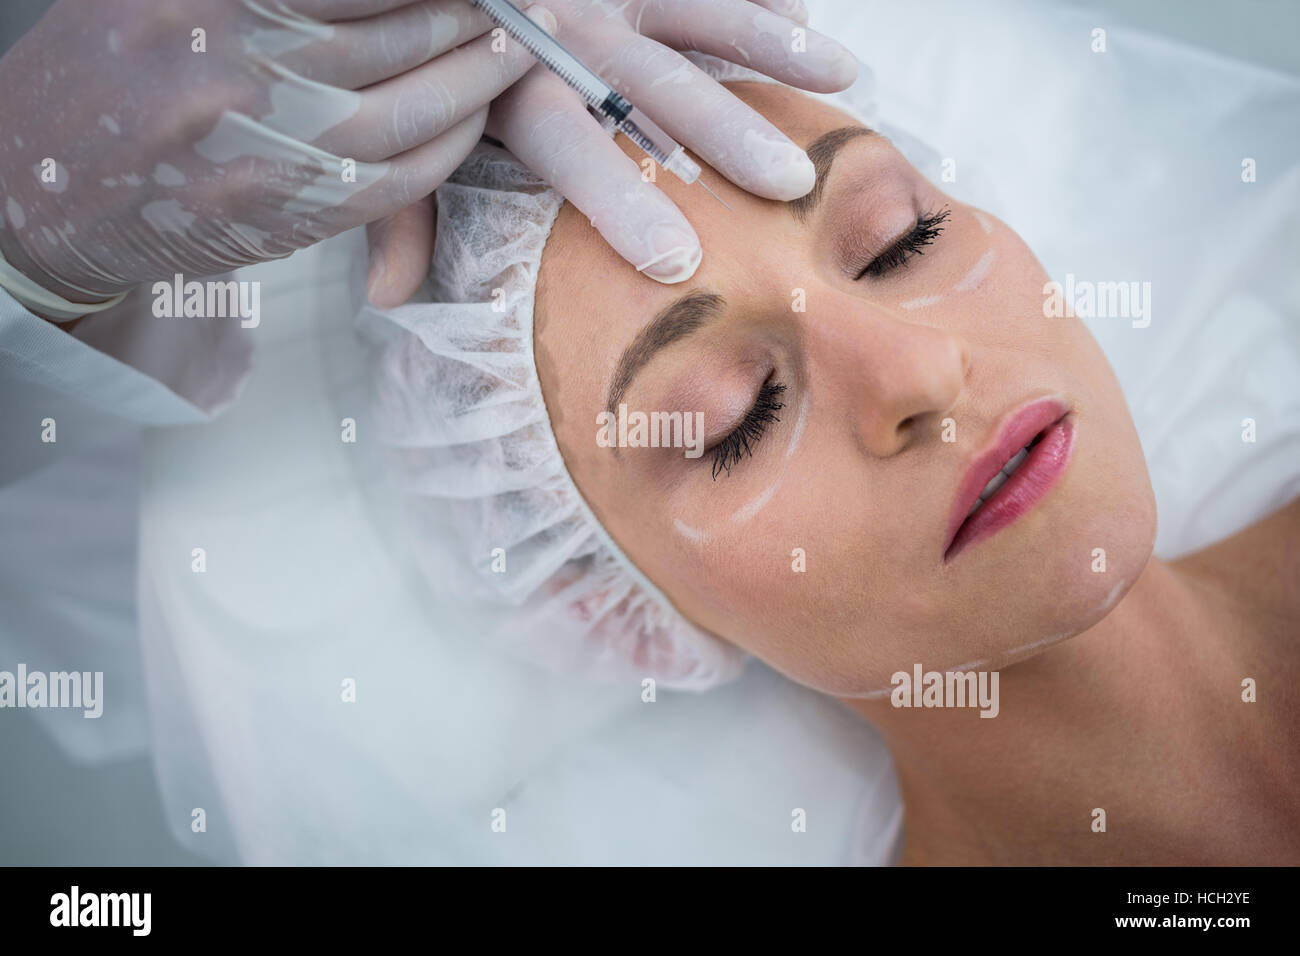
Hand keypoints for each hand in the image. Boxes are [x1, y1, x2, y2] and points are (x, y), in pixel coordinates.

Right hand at [0, 0, 554, 302]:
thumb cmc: (106, 74)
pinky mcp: (284, 212)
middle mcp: (236, 64)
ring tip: (510, 53)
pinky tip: (469, 122)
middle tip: (516, 6)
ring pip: (410, 108)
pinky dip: (447, 149)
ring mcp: (262, 144)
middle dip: (473, 17)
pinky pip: (396, 180)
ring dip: (478, 79)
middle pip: (397, 29)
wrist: (40, 190)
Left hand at [366, 0, 857, 301]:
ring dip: (773, 44)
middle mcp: (570, 32)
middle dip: (730, 135)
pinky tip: (804, 12)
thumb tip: (385, 301)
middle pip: (659, 89)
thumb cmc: (420, 54)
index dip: (623, 204)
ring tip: (842, 73)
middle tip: (791, 186)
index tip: (677, 259)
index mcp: (514, 87)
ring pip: (699, 14)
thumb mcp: (401, 132)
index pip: (575, 151)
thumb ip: (399, 211)